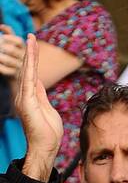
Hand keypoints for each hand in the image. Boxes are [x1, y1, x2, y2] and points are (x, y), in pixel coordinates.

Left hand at [0, 24, 24, 78]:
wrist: (20, 74)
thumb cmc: (15, 54)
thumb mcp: (15, 44)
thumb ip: (10, 33)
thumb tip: (1, 26)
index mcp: (24, 48)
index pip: (19, 41)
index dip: (10, 38)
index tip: (2, 37)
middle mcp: (23, 57)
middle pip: (12, 50)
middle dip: (3, 47)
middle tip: (0, 46)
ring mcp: (19, 67)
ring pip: (8, 60)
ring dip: (1, 57)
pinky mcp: (14, 75)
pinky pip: (5, 70)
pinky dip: (0, 66)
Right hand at [15, 35, 63, 177]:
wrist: (46, 147)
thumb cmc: (48, 133)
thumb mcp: (48, 108)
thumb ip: (42, 95)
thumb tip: (39, 82)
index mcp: (30, 97)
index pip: (31, 74)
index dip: (32, 60)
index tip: (34, 46)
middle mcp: (24, 95)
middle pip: (27, 69)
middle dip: (29, 52)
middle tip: (31, 35)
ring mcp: (24, 97)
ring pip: (27, 70)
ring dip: (29, 53)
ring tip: (31, 37)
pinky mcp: (27, 100)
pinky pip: (29, 77)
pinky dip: (30, 63)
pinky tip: (31, 51)